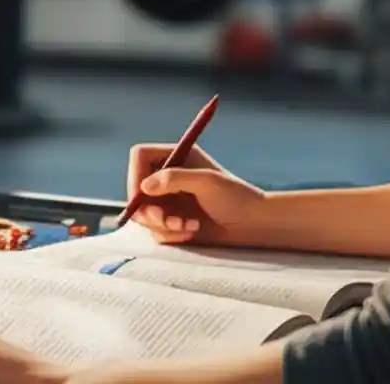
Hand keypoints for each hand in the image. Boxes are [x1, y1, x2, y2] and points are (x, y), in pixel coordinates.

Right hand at [126, 143, 266, 245]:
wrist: (254, 226)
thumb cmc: (237, 198)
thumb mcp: (207, 182)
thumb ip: (174, 178)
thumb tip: (144, 186)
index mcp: (176, 156)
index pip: (140, 157)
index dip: (135, 175)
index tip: (142, 196)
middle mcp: (168, 175)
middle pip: (135, 188)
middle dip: (148, 208)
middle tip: (165, 219)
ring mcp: (168, 199)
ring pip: (143, 212)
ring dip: (162, 223)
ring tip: (187, 226)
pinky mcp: (171, 220)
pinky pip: (154, 229)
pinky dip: (170, 234)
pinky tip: (191, 231)